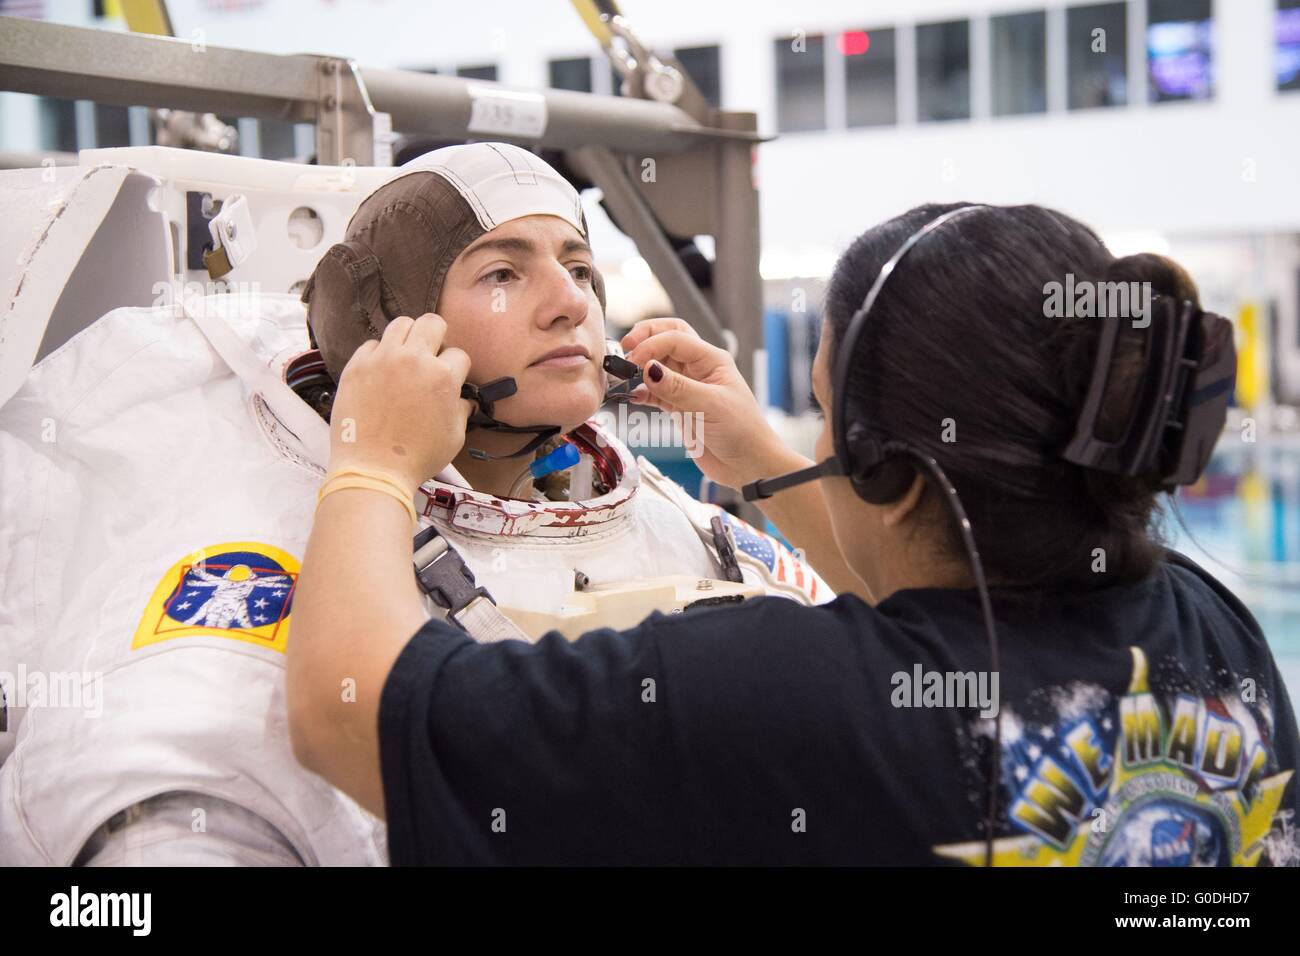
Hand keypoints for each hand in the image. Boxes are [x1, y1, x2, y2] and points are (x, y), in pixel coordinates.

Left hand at [327, 313, 473, 492]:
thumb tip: (463, 400)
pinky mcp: (357, 366)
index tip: (450, 380)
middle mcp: (414, 360)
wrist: (373, 469)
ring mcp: (382, 360)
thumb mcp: (454, 437)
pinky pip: (372, 344)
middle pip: (432, 323)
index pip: (459, 354)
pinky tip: (382, 372)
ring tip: (406, 356)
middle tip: (431, 355)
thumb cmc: (417, 458)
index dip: (457, 369)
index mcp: (443, 377)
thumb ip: (462, 410)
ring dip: (409, 337)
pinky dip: (380, 354)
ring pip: (401, 324)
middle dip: (437, 337)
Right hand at [622, 318, 790, 489]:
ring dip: (640, 366)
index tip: (635, 360)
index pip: (676, 338)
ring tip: (624, 375)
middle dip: (645, 338)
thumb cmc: (743, 432)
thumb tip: (649, 369)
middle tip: (625, 349)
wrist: (748, 465)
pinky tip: (632, 396)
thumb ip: (678, 388)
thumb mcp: (711, 406)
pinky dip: (641, 392)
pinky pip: (654, 392)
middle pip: (668, 338)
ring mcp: (688, 387)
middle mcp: (699, 369)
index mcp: (711, 360)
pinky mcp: (679, 407)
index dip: (652, 345)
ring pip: (658, 365)